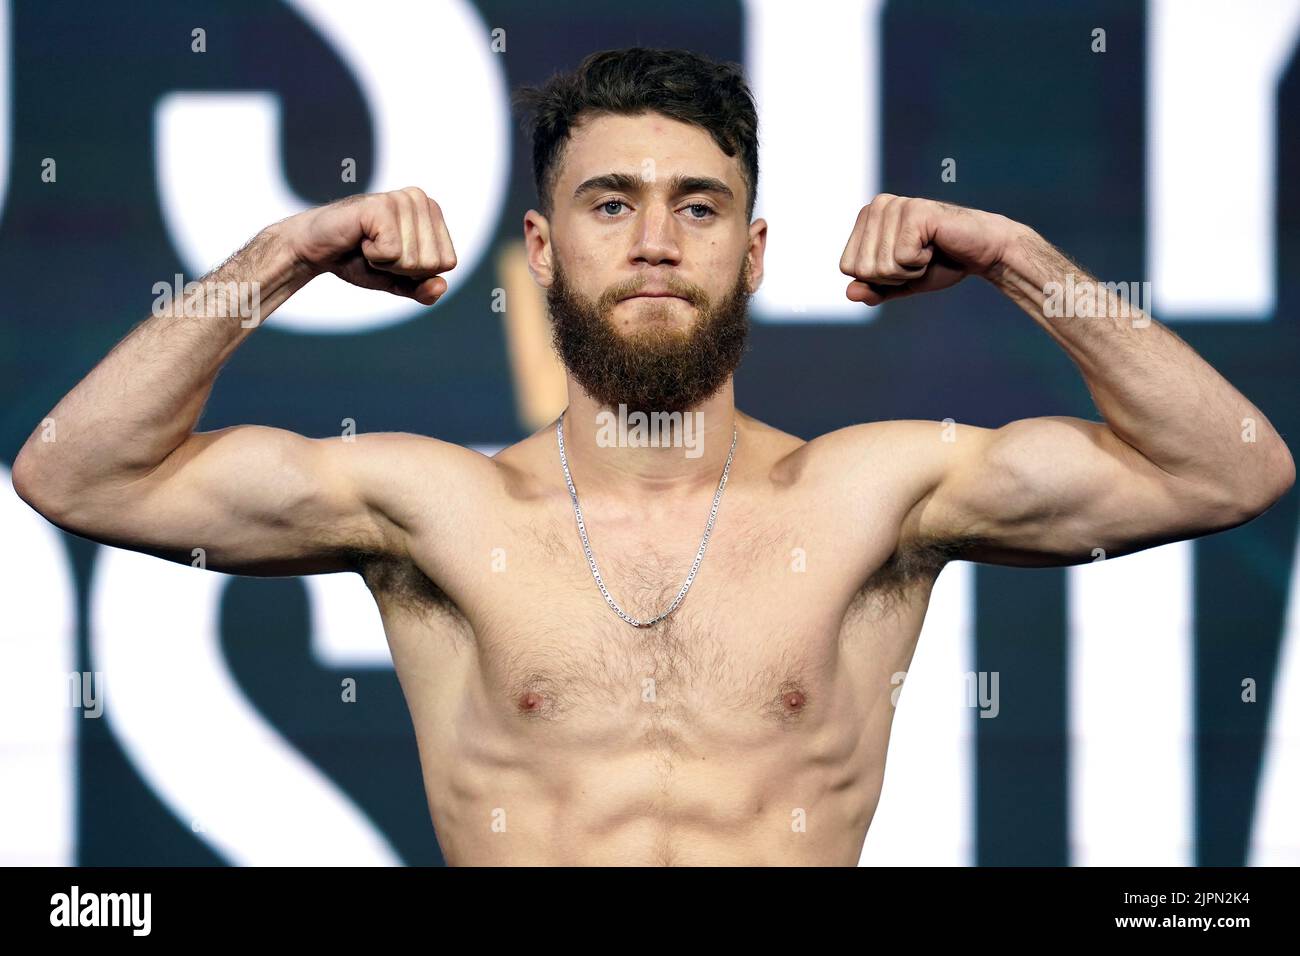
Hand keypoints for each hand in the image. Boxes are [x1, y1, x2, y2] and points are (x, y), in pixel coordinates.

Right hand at [280, 186, 457, 305]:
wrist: (318, 250)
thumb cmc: (359, 260)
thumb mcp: (399, 281)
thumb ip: (423, 289)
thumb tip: (441, 286)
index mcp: (432, 213)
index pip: (447, 263)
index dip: (418, 272)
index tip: (394, 257)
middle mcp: (420, 199)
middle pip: (432, 263)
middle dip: (402, 269)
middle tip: (378, 251)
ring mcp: (402, 199)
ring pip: (413, 260)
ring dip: (385, 263)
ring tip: (368, 244)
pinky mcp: (381, 206)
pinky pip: (393, 253)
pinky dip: (374, 257)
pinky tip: (361, 240)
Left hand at [838, 194, 1022, 305]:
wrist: (981, 253)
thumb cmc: (940, 263)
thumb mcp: (899, 283)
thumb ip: (873, 289)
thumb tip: (849, 294)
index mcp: (866, 219)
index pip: (848, 267)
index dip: (878, 279)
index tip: (903, 263)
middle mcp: (876, 206)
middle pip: (863, 269)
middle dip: (893, 276)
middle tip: (918, 258)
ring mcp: (895, 206)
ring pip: (881, 266)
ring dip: (909, 270)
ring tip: (927, 251)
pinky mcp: (914, 212)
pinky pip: (902, 258)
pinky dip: (921, 263)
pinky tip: (935, 246)